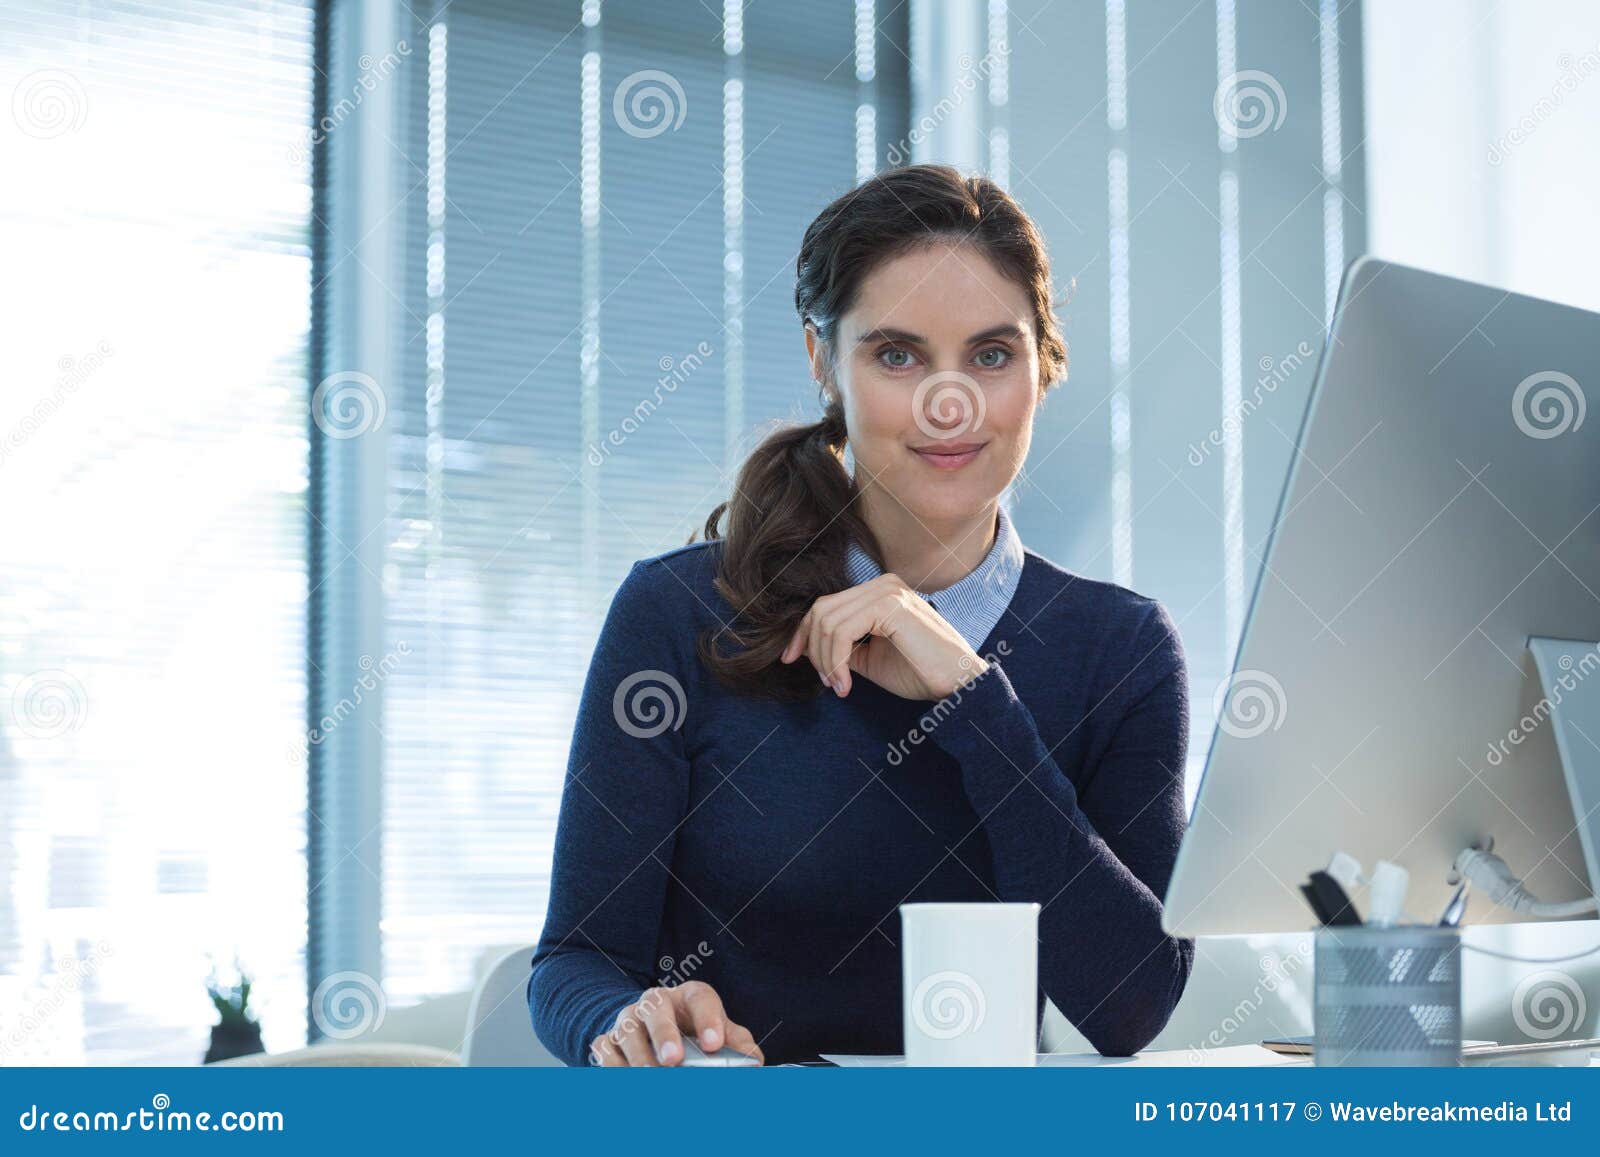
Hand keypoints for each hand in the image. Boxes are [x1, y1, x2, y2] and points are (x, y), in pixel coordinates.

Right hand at [589, 980, 764, 1066]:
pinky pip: (604, 1048)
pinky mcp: (610, 1038)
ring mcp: (630, 1019)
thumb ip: (738, 1044)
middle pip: (656, 1007)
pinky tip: (625, 1081)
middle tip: (673, 1061)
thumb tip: (753, 1063)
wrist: (658, 1029)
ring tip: (651, 1080)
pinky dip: (613, 1066)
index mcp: (690, 997)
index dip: (708, 1019)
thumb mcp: (721, 1032)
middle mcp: (657, 1002)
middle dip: (664, 1034)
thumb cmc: (696, 1032)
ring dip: (638, 1058)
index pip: (701, 998)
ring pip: (627, 1031)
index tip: (714, 1044)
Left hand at [780, 573, 988, 701]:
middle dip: (813, 649)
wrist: (957, 686)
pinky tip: (845, 684)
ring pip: (828, 621)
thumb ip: (841, 647)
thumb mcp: (869, 659)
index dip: (803, 632)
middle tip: (825, 682)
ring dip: (826, 660)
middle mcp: (883, 584)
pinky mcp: (891, 606)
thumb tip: (803, 646)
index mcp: (879, 592)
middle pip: (822, 610)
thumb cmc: (920, 673)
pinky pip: (842, 630)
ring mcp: (888, 591)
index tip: (791, 659)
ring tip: (838, 686)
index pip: (827, 604)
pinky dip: (836, 660)